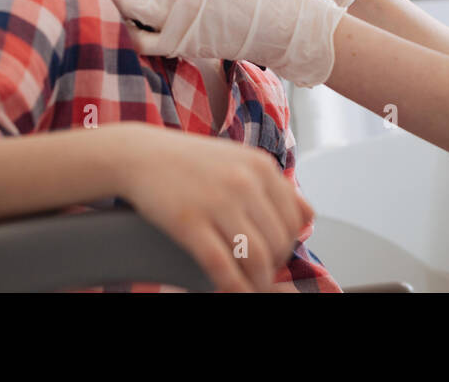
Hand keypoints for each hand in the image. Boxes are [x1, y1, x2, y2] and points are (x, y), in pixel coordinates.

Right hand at [118, 123, 314, 291]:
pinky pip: (222, 266)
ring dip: (258, 281)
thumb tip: (307, 217)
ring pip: (256, 257)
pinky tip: (233, 292)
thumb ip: (273, 185)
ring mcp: (218, 202)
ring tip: (251, 286)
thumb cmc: (192, 162)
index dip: (289, 246)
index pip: (294, 219)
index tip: (276, 257)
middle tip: (261, 274)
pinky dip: (233, 287)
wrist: (141, 155)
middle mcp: (245, 182)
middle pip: (278, 241)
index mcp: (261, 167)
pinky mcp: (190, 223)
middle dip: (274, 266)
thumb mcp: (240, 160)